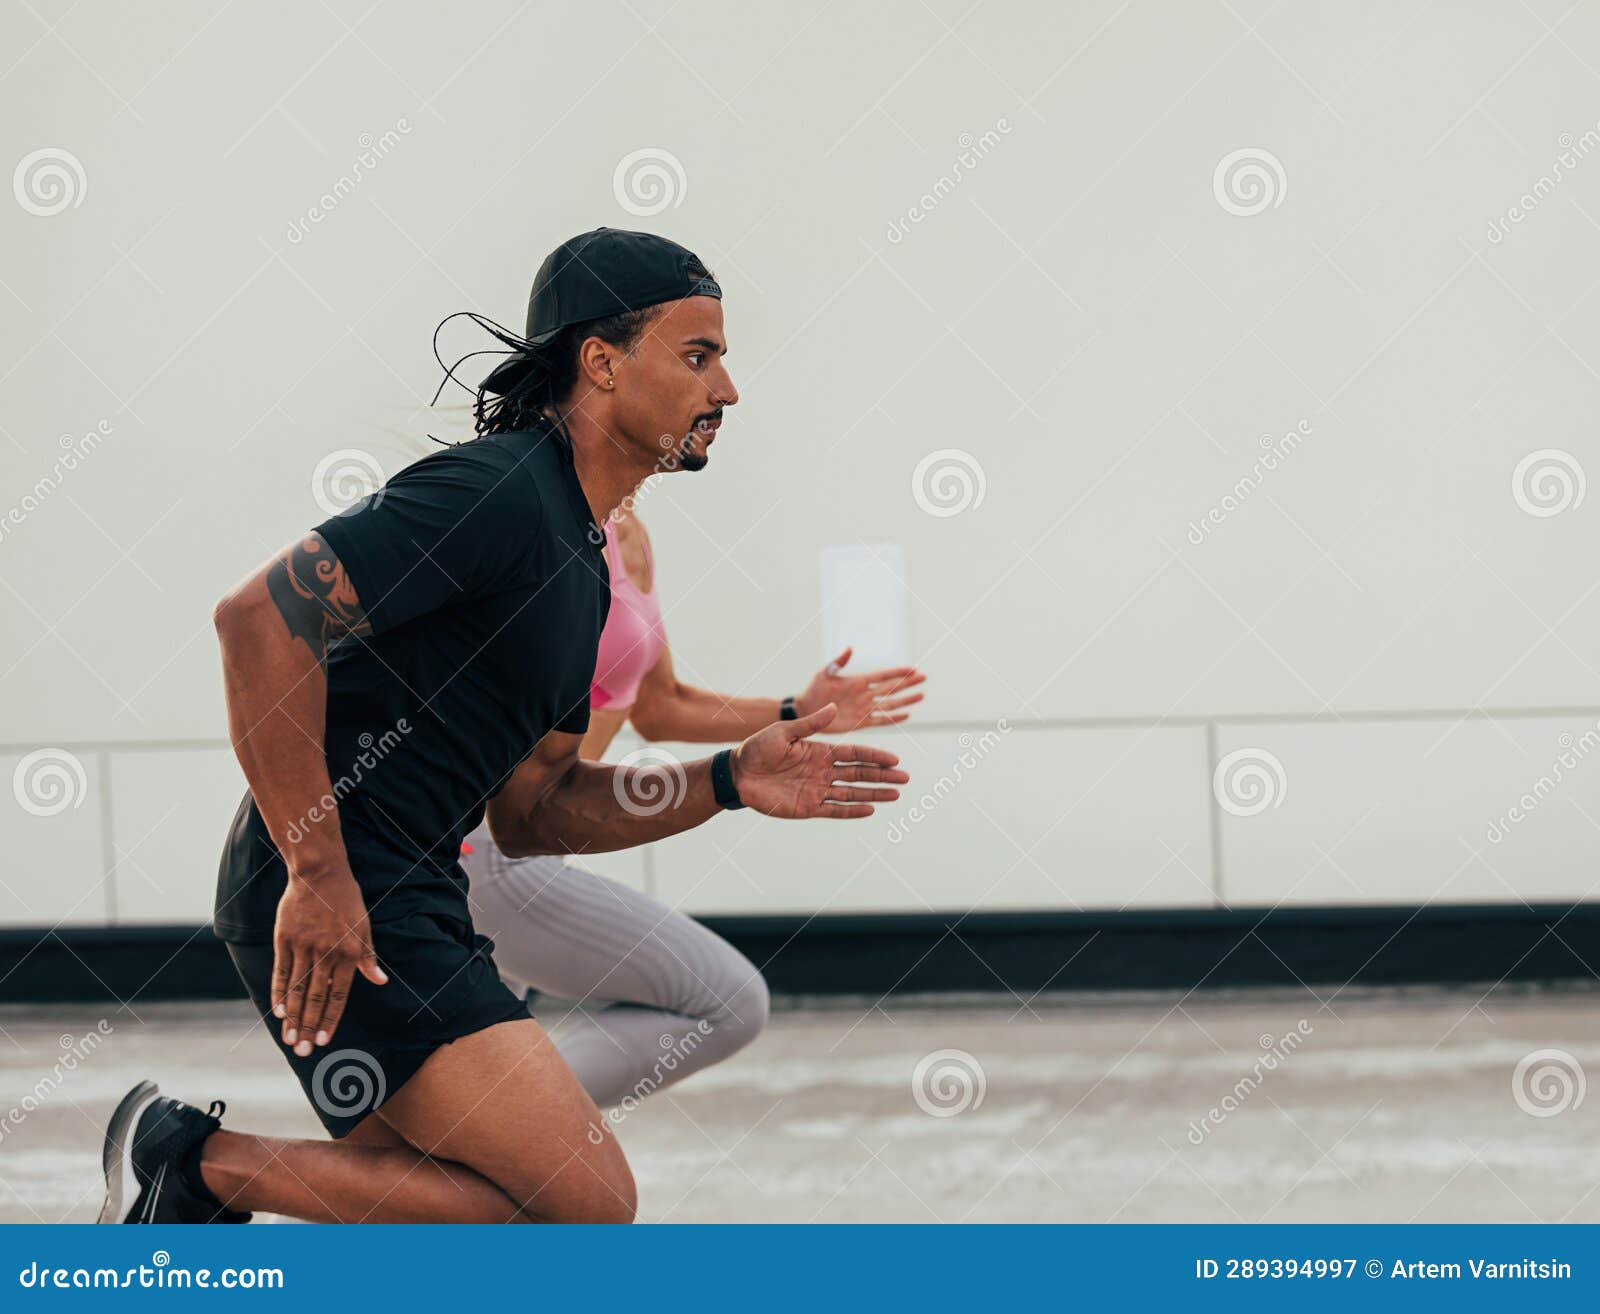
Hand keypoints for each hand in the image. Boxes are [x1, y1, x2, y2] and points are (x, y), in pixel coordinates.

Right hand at [271, 869, 387, 1056]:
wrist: (320, 873)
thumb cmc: (346, 900)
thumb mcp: (365, 926)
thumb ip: (368, 956)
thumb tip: (380, 981)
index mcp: (349, 952)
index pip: (339, 995)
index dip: (331, 1019)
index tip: (324, 1041)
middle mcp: (326, 953)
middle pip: (317, 997)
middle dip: (309, 1027)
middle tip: (303, 1052)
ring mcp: (304, 947)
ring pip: (298, 989)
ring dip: (293, 1017)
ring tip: (289, 1040)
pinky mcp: (285, 939)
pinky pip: (282, 971)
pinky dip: (280, 992)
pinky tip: (279, 1011)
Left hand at [732, 703, 908, 818]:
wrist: (737, 773)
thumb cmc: (757, 748)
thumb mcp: (784, 732)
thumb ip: (810, 724)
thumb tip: (833, 708)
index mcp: (820, 751)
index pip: (854, 754)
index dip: (875, 757)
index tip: (894, 759)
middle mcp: (823, 771)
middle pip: (859, 774)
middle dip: (882, 776)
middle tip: (905, 779)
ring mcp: (817, 790)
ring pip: (852, 793)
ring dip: (874, 794)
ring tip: (895, 795)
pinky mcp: (807, 807)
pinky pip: (834, 810)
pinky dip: (852, 811)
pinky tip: (870, 809)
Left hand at [795, 646, 925, 731]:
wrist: (806, 711)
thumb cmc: (814, 690)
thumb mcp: (824, 673)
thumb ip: (838, 662)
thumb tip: (849, 648)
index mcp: (858, 681)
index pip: (882, 675)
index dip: (897, 672)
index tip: (913, 668)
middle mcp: (864, 694)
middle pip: (890, 688)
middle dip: (907, 683)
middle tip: (923, 678)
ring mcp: (864, 708)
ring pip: (889, 704)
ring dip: (905, 700)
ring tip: (920, 695)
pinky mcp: (861, 722)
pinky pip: (880, 720)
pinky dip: (893, 718)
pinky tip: (906, 715)